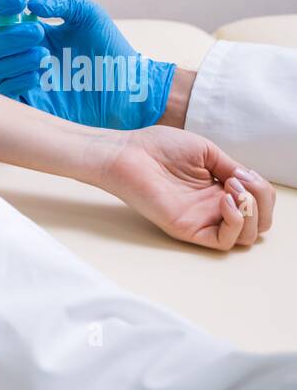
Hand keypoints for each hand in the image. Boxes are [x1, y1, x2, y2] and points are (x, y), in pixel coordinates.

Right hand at [0, 0, 175, 128]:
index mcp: (34, 34)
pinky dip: (16, 79)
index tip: (19, 0)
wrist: (126, 88)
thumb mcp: (88, 15)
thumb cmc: (109, 51)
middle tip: (37, 33)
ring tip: (44, 56)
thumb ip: (62, 1)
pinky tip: (40, 76)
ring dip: (13, 59)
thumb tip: (31, 5)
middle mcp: (23, 57)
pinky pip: (3, 92)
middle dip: (8, 36)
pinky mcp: (28, 105)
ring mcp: (23, 81)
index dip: (3, 7)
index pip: (3, 19)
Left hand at [98, 125, 275, 249]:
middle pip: (258, 223)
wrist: (128, 152)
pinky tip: (223, 200)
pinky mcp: (186, 228)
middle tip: (238, 183)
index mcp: (219, 189)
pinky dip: (235, 222)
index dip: (262, 190)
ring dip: (250, 211)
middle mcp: (213, 208)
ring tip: (230, 190)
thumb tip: (250, 183)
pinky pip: (223, 241)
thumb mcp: (208, 152)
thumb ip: (232, 169)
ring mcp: (201, 220)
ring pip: (246, 237)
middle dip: (262, 202)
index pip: (259, 203)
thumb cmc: (159, 148)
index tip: (243, 173)